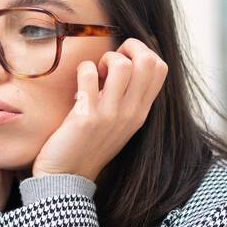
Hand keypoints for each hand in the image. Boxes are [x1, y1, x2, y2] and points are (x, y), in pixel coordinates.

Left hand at [31, 39, 167, 182]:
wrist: (66, 177)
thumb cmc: (87, 144)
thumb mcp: (118, 123)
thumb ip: (126, 97)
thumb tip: (124, 60)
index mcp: (141, 112)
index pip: (160, 67)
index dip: (141, 52)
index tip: (121, 62)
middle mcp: (131, 114)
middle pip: (149, 60)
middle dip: (127, 49)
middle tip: (108, 63)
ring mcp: (110, 116)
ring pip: (122, 65)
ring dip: (105, 59)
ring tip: (95, 75)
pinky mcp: (87, 118)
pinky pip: (89, 75)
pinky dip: (82, 70)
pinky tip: (78, 85)